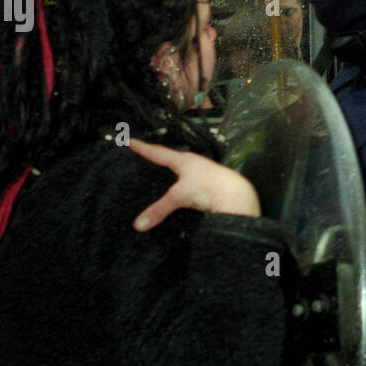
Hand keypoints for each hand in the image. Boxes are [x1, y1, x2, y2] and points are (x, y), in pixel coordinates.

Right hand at [128, 137, 260, 228]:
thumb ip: (159, 210)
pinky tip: (181, 190)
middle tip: (145, 154)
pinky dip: (183, 184)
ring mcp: (203, 173)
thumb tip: (138, 225)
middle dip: (159, 157)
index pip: (157, 152)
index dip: (142, 147)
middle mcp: (193, 163)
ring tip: (162, 172)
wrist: (236, 195)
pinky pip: (191, 182)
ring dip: (173, 171)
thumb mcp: (179, 197)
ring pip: (183, 170)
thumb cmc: (207, 188)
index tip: (130, 140)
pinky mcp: (210, 184)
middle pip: (171, 158)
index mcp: (183, 160)